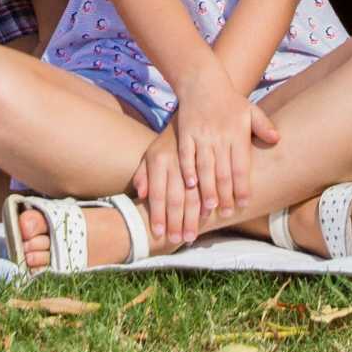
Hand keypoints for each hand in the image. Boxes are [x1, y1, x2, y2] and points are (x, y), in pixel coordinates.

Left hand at [133, 127, 201, 251]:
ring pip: (194, 194)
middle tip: (178, 240)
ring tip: (193, 236)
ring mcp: (194, 160)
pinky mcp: (211, 158)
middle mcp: (175, 160)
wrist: (195, 111)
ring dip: (194, 217)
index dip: (157, 215)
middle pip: (175, 198)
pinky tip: (211, 215)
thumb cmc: (169, 141)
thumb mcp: (152, 152)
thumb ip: (143, 172)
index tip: (158, 235)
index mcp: (158, 159)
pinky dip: (211, 201)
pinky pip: (211, 184)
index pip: (157, 193)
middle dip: (176, 222)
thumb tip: (141, 193)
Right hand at [162, 69, 276, 227]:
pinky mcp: (185, 134)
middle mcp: (220, 135)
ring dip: (206, 189)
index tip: (244, 204)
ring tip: (208, 208)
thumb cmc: (230, 101)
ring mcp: (201, 135)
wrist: (203, 82)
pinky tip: (189, 186)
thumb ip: (263, 126)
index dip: (242, 187)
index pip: (241, 166)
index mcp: (237, 133)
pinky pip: (185, 156)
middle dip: (224, 195)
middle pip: (222, 171)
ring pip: (204, 167)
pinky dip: (187, 171)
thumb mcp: (250, 111)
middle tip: (225, 214)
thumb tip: (277, 139)